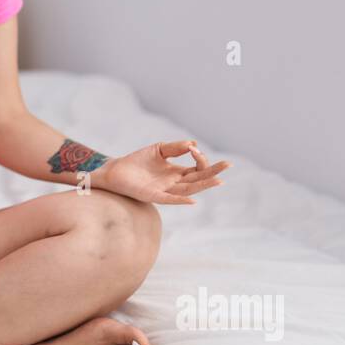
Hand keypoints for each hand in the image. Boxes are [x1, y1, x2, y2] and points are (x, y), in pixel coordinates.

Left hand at [90, 139, 229, 205]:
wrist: (115, 171)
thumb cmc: (137, 162)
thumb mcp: (158, 150)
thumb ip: (175, 147)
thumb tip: (193, 144)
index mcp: (176, 172)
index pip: (197, 168)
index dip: (200, 159)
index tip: (195, 149)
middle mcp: (173, 183)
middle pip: (198, 179)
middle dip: (213, 172)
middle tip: (228, 165)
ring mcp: (165, 190)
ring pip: (188, 190)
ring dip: (203, 186)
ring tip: (218, 180)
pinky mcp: (153, 195)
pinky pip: (169, 199)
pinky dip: (181, 200)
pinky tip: (193, 199)